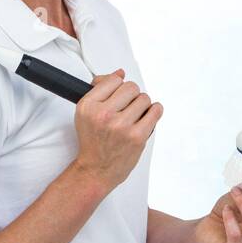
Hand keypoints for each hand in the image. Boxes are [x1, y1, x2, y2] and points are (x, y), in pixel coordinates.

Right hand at [71, 68, 162, 193]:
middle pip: (130, 87)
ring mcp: (121, 126)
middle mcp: (103, 114)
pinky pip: (155, 111)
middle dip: (131, 94)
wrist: (97, 169)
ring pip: (144, 98)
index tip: (117, 93)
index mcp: (87, 106)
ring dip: (142, 104)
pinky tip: (147, 116)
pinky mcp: (137, 137)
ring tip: (134, 114)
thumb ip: (100, 90)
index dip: (117, 84)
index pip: (112, 80)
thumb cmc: (93, 140)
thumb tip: (119, 73)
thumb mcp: (86, 113)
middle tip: (126, 106)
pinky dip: (154, 111)